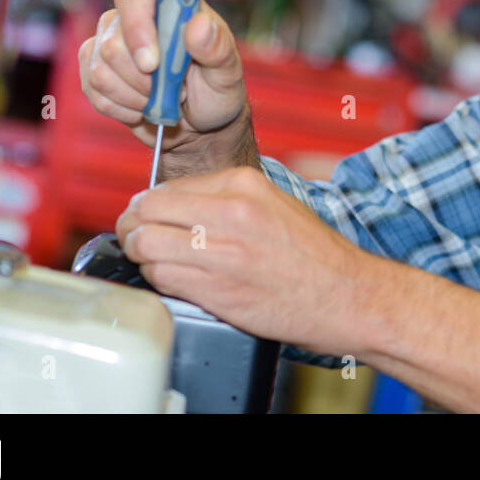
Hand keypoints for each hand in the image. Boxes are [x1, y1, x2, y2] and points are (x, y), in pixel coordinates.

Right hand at [78, 0, 252, 169]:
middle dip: (143, 80)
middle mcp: (132, 15)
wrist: (200, 121)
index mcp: (166, 1)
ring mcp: (108, 41)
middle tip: (175, 89)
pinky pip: (92, 90)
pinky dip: (121, 108)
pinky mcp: (94, 68)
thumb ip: (218, 47)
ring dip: (135, 96)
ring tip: (162, 97)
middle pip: (112, 42)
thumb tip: (198, 25)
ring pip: (100, 70)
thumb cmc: (216, 88)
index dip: (136, 27)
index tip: (152, 65)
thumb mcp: (227, 70)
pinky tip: (143, 106)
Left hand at [115, 166, 379, 353]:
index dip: (148, 206)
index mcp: (242, 184)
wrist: (346, 294)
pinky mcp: (217, 289)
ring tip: (154, 262)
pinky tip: (176, 281)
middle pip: (146, 213)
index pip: (164, 188)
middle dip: (133, 228)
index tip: (148, 218)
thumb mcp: (273, 204)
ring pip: (145, 246)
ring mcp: (221, 252)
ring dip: (141, 257)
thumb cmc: (313, 254)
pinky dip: (159, 281)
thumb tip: (173, 204)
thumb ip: (224, 198)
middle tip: (137, 238)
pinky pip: (162, 280)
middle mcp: (229, 212)